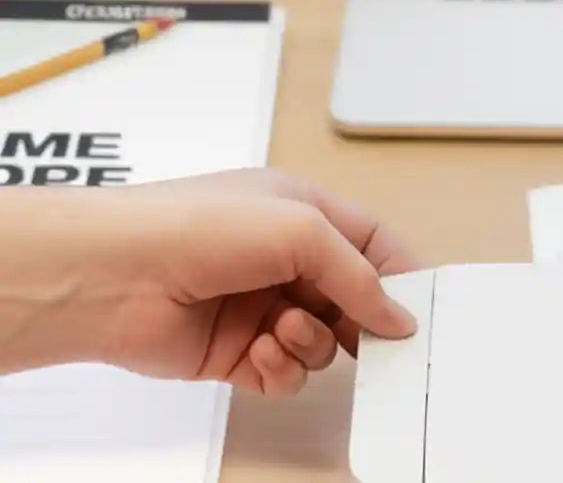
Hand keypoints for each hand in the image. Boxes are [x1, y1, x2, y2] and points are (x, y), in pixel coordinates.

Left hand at [0, 168, 423, 395]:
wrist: (111, 276)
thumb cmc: (197, 227)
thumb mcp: (301, 231)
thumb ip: (360, 275)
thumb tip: (399, 317)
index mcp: (301, 213)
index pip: (371, 244)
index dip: (401, 274)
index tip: (423, 307)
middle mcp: (283, 260)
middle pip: (352, 299)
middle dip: (365, 321)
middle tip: (382, 342)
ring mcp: (260, 308)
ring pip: (323, 342)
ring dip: (314, 343)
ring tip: (285, 329)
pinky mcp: (236, 353)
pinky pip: (287, 374)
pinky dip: (284, 369)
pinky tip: (263, 353)